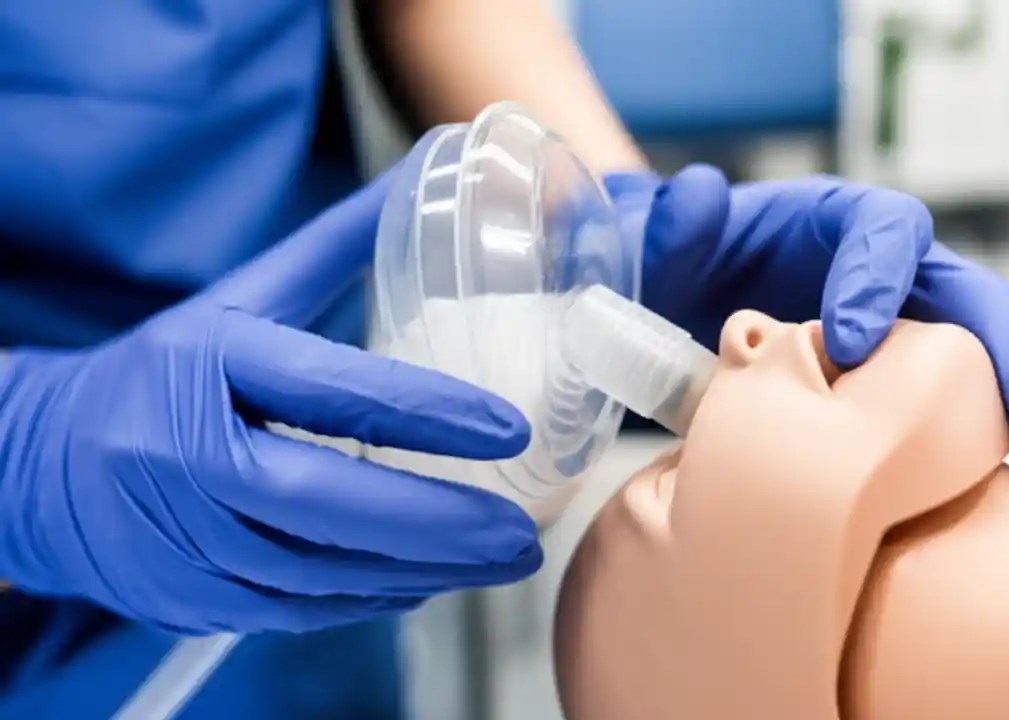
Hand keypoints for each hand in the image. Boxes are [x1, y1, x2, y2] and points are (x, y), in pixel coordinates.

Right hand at [0, 177, 541, 634]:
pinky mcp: (186, 595)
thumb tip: (429, 166)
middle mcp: (189, 452)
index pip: (330, 390)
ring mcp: (182, 535)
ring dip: (421, 571)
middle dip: (437, 523)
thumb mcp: (242, 298)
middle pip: (325, 499)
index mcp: (207, 362)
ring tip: (500, 559)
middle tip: (522, 529)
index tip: (509, 430)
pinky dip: (370, 599)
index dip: (426, 413)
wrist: (40, 467)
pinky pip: (296, 608)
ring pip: (320, 570)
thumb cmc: (166, 372)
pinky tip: (428, 581)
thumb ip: (339, 245)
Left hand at [606, 166, 1008, 470]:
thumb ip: (676, 225)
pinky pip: (964, 396)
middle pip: (969, 293)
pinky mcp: (904, 377)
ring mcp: (905, 322)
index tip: (854, 344)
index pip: (881, 229)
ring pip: (986, 349)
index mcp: (835, 222)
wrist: (676, 314)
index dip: (878, 276)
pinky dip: (1007, 429)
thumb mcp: (663, 247)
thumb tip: (698, 195)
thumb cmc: (678, 274)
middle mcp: (886, 267)